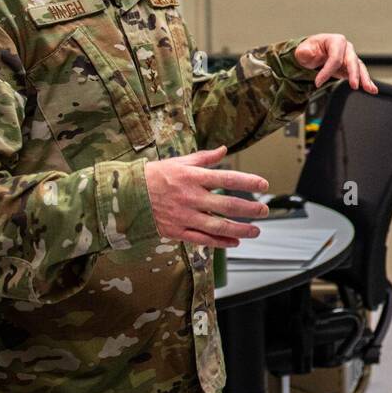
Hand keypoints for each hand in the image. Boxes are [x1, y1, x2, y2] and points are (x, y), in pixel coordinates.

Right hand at [143, 146, 269, 248]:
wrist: (127, 196)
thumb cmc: (155, 176)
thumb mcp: (179, 162)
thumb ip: (204, 158)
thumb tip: (224, 149)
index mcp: (193, 177)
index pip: (227, 179)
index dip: (248, 182)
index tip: (264, 185)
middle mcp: (191, 197)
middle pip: (227, 205)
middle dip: (249, 209)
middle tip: (264, 210)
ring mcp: (184, 216)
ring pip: (217, 226)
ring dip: (239, 230)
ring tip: (255, 231)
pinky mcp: (177, 231)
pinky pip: (202, 239)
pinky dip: (220, 242)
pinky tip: (234, 242)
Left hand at [294, 34, 377, 92]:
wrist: (314, 54)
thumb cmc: (310, 50)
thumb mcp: (303, 50)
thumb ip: (304, 52)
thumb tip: (307, 53)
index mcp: (335, 41)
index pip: (335, 57)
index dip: (327, 71)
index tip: (318, 82)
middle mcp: (346, 48)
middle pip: (352, 61)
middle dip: (353, 74)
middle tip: (353, 85)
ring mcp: (351, 57)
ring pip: (360, 68)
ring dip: (365, 79)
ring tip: (370, 89)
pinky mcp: (352, 67)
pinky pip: (360, 74)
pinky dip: (366, 82)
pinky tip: (372, 89)